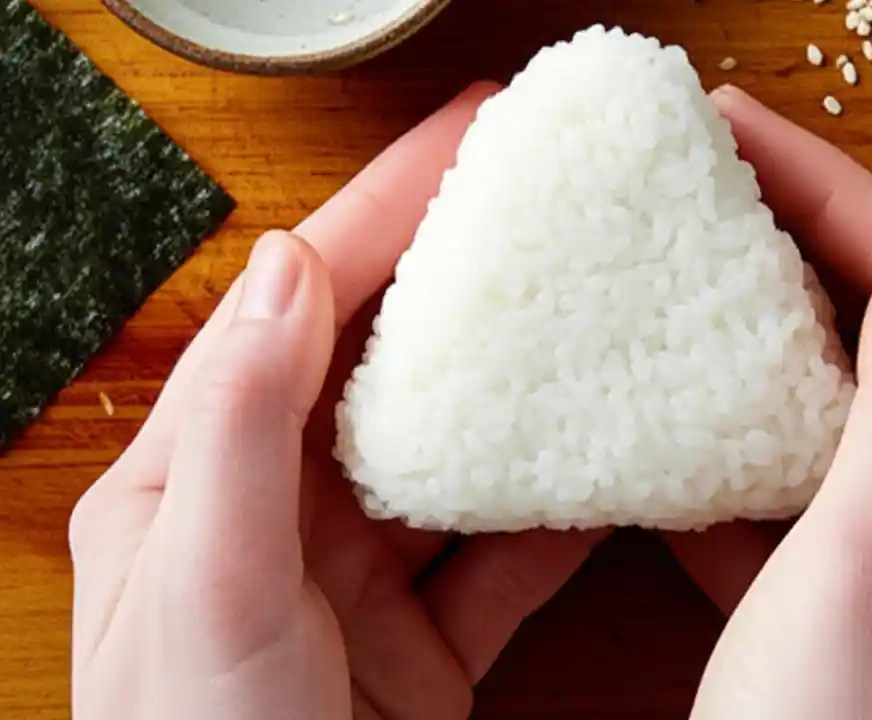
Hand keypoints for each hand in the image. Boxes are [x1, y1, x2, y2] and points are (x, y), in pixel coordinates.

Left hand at [69, 83, 600, 719]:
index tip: (477, 134)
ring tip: (604, 317)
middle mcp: (280, 512)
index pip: (305, 304)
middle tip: (559, 210)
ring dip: (528, 389)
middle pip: (393, 361)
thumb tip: (293, 269)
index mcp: (203, 475)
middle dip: (473, 279)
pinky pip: (504, 555)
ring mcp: (357, 579)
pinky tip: (620, 470)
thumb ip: (238, 432)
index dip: (391, 206)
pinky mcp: (422, 645)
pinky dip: (561, 513)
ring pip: (460, 452)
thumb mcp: (198, 592)